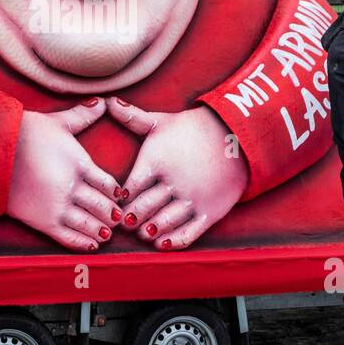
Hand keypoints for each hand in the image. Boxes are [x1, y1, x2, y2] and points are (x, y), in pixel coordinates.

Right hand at [6, 99, 123, 251]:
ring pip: (90, 224)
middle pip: (103, 206)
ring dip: (102, 230)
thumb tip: (103, 102)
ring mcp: (58, 206)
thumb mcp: (58, 122)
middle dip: (112, 214)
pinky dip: (83, 242)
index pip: (109, 184)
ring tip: (108, 233)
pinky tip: (92, 244)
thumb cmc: (25, 133)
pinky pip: (68, 237)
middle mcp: (72, 187)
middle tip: (119, 219)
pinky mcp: (42, 221)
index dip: (117, 193)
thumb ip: (83, 116)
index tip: (120, 196)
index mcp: (80, 163)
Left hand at [107, 98, 247, 249]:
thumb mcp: (160, 121)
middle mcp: (173, 182)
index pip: (129, 189)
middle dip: (130, 219)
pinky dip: (172, 242)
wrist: (236, 135)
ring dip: (147, 232)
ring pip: (161, 223)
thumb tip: (108, 101)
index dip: (120, 199)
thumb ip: (131, 117)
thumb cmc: (192, 128)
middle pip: (142, 209)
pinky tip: (162, 243)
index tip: (116, 204)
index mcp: (156, 161)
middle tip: (123, 225)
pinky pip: (187, 234)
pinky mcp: (209, 211)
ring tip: (141, 233)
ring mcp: (192, 198)